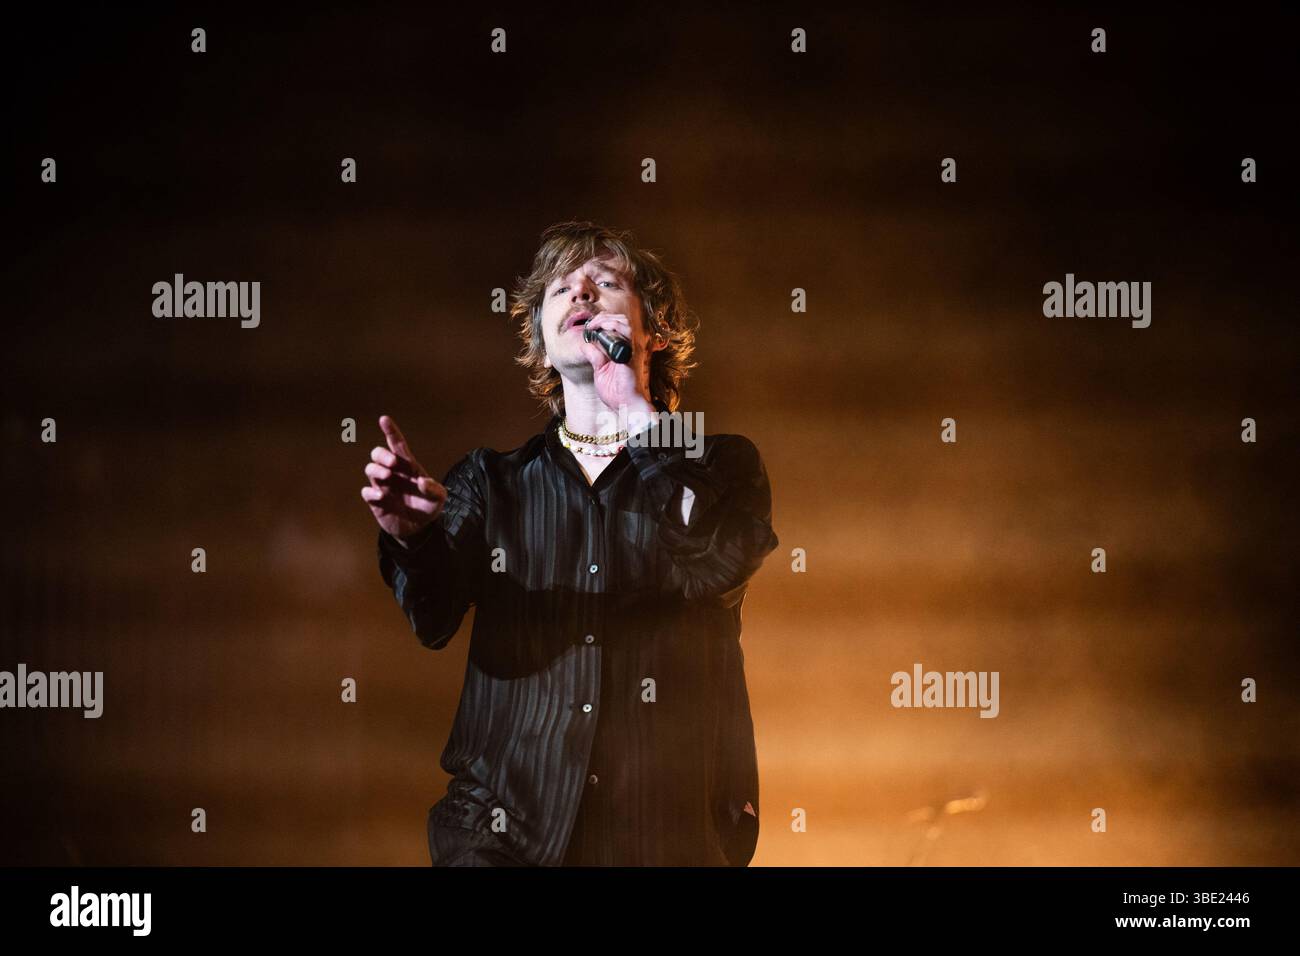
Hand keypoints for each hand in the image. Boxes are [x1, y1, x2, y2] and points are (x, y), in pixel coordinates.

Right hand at [360, 415, 446, 542]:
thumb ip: (433, 489)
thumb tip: (422, 481)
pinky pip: (366, 492)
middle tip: (392, 463)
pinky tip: (381, 496)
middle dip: (382, 455)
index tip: (384, 419)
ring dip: (376, 470)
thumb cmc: (428, 507)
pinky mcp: (376, 501)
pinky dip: (371, 492)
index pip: (397, 445)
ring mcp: (383, 485)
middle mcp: (393, 473)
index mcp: (408, 466)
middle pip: (378, 454)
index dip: (391, 431)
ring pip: (370, 469)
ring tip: (387, 476)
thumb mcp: (438, 498)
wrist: (418, 528)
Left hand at [579, 312, 654, 416]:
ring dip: (607, 320)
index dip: (603, 320)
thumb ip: (595, 356)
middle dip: (604, 317)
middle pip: (621, 319)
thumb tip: (585, 344)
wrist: (623, 404)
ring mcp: (630, 350)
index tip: (589, 326)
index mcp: (621, 349)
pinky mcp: (630, 355)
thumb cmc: (615, 390)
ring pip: (624, 323)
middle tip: (591, 325)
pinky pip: (626, 336)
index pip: (616, 324)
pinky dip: (613, 329)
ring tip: (595, 326)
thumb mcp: (599, 370)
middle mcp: (628, 347)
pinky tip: (601, 332)